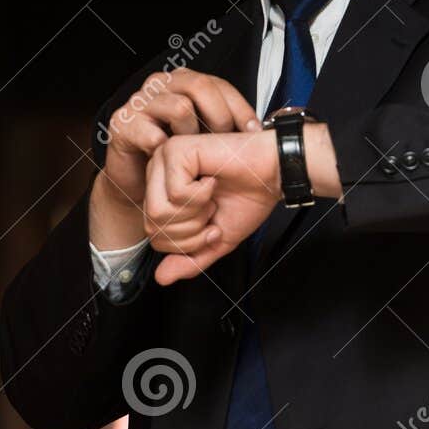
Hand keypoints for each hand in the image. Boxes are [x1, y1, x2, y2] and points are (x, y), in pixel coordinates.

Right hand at [90, 69, 258, 247]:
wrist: (139, 186)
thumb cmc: (175, 159)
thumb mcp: (206, 137)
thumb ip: (226, 125)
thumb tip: (257, 128)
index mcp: (182, 82)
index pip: (218, 83)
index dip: (240, 108)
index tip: (253, 132)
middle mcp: (161, 85)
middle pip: (200, 86)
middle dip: (220, 117)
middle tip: (225, 143)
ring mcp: (139, 102)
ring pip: (180, 107)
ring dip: (193, 135)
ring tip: (194, 154)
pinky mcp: (122, 124)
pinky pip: (152, 132)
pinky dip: (166, 150)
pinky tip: (171, 161)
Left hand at [144, 129, 281, 283]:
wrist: (275, 174)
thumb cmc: (248, 198)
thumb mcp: (216, 240)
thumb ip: (188, 259)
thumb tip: (161, 278)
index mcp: (161, 191)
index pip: (153, 234)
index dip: (187, 242)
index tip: (211, 224)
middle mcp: (156, 173)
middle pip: (153, 226)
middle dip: (191, 231)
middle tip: (212, 211)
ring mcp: (163, 159)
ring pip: (160, 212)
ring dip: (195, 214)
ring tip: (212, 196)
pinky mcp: (176, 150)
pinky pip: (176, 194)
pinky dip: (201, 196)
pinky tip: (212, 180)